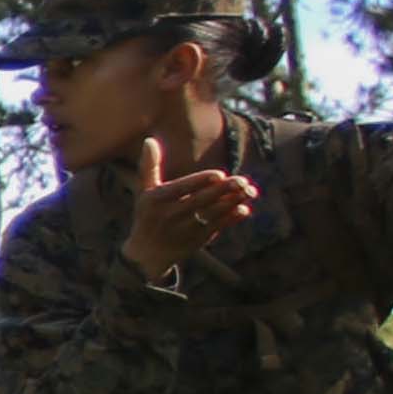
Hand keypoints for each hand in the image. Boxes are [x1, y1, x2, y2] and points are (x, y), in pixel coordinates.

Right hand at [117, 137, 257, 277]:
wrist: (147, 254)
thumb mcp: (143, 191)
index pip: (182, 189)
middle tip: (243, 180)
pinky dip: (230, 219)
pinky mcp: (197, 241)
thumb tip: (150, 140)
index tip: (220, 174)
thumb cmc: (147, 215)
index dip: (201, 181)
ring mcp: (185, 230)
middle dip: (223, 191)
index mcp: (157, 200)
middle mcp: (170, 216)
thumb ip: (149, 166)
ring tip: (248, 191)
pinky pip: (217, 228)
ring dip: (232, 203)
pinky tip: (243, 209)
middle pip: (201, 201)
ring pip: (212, 214)